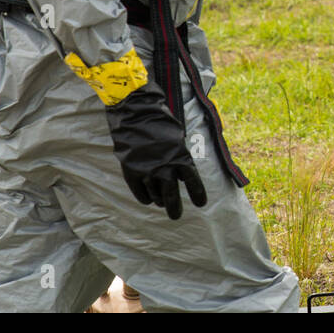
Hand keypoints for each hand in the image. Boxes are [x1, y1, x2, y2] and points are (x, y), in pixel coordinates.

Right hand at [104, 86, 206, 219]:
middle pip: (172, 198)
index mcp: (181, 159)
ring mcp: (148, 174)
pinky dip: (146, 198)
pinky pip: (142, 195)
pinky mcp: (132, 175)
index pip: (193, 183)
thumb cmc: (161, 124)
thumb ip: (180, 159)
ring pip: (156, 198)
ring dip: (160, 201)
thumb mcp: (178, 141)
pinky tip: (149, 197)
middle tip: (176, 216)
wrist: (137, 116)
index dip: (198, 195)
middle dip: (175, 209)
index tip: (201, 204)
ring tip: (162, 201)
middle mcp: (165, 170)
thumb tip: (180, 176)